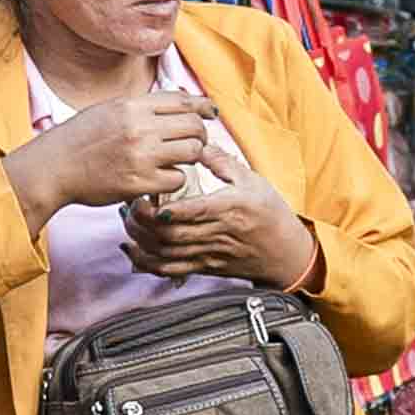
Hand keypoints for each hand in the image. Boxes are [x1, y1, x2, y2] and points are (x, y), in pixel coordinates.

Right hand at [17, 91, 217, 215]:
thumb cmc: (80, 139)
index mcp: (132, 106)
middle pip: (194, 125)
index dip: (202, 106)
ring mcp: (141, 156)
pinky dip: (175, 179)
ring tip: (180, 161)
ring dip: (192, 157)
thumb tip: (175, 103)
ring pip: (192, 151)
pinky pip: (178, 179)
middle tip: (194, 143)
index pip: (182, 100)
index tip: (211, 112)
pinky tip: (162, 178)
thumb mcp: (109, 110)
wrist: (53, 167)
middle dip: (200, 134)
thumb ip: (141, 108)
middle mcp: (139, 127)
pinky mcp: (140, 183)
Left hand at [121, 141, 316, 286]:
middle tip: (131, 203)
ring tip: (129, 219)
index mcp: (230, 209)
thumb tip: (197, 144)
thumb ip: (223, 162)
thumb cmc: (270, 213)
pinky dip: (146, 262)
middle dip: (144, 221)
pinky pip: (170, 270)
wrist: (285, 253)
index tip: (146, 195)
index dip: (165, 208)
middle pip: (172, 234)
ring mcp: (209, 254)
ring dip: (141, 238)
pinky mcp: (204, 268)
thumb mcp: (253, 181)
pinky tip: (131, 249)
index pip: (193, 211)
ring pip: (166, 253)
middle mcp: (218, 235)